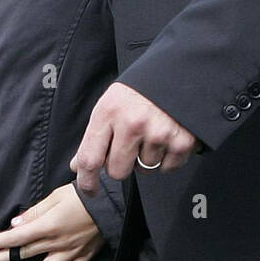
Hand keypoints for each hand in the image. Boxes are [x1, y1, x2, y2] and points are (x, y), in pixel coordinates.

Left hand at [0, 184, 104, 260]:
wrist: (114, 202)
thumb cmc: (84, 195)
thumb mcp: (57, 196)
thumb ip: (35, 212)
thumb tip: (16, 225)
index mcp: (48, 226)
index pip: (15, 238)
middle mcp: (56, 243)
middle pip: (22, 255)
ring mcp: (70, 253)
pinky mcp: (83, 257)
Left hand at [71, 80, 197, 190]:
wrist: (181, 70)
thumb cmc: (142, 90)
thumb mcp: (111, 103)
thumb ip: (95, 135)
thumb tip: (77, 166)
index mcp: (109, 112)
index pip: (90, 158)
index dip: (87, 181)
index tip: (90, 190)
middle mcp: (132, 123)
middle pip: (118, 171)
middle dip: (122, 164)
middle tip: (131, 145)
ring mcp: (158, 132)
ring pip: (144, 170)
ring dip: (148, 158)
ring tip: (154, 133)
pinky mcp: (182, 140)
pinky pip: (168, 168)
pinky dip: (169, 158)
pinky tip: (169, 136)